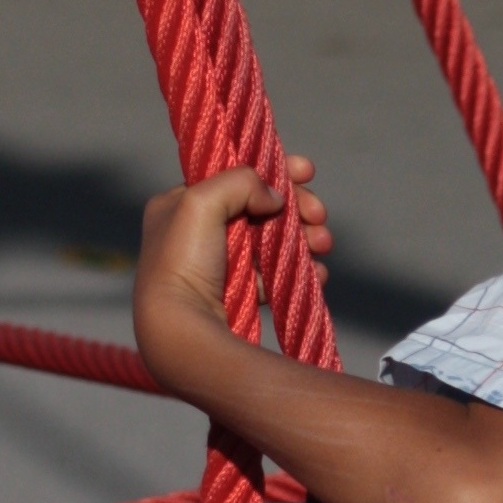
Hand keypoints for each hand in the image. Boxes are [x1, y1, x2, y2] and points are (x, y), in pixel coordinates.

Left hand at [133, 157, 330, 388]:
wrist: (179, 332)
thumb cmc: (182, 264)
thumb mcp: (200, 201)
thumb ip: (240, 181)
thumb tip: (273, 195)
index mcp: (180, 205)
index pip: (234, 177)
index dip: (273, 170)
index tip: (308, 171)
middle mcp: (198, 232)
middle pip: (260, 208)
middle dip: (297, 208)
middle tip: (320, 215)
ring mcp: (218, 265)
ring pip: (272, 241)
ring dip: (304, 239)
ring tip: (323, 245)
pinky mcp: (236, 295)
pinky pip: (274, 276)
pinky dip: (298, 271)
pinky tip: (316, 273)